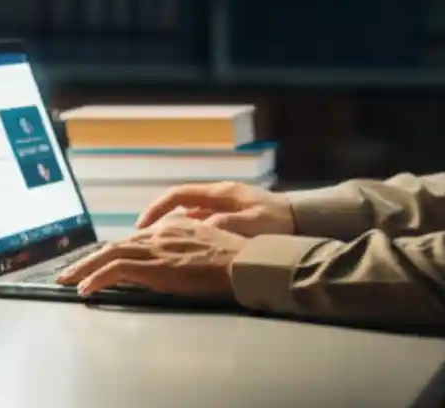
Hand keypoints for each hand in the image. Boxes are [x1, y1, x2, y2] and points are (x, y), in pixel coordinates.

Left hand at [56, 217, 246, 296]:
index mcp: (171, 228)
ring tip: (67, 280)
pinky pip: (115, 270)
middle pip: (115, 245)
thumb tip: (177, 254)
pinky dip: (96, 278)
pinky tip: (84, 289)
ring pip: (109, 255)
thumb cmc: (234, 258)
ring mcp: (154, 249)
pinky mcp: (153, 267)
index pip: (133, 239)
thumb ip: (188, 243)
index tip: (97, 261)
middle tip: (68, 271)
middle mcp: (158, 234)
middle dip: (89, 259)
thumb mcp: (208, 241)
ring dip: (84, 268)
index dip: (112, 251)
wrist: (242, 262)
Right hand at [135, 181, 295, 236]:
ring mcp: (224, 204)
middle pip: (179, 203)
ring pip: (189, 213)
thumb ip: (224, 225)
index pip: (178, 195)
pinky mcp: (231, 215)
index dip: (157, 209)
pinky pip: (201, 221)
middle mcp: (218, 195)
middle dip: (158, 219)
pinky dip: (188, 232)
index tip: (142, 227)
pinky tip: (184, 249)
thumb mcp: (251, 224)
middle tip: (142, 240)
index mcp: (220, 194)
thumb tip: (198, 229)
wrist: (302, 218)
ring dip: (172, 227)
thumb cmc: (277, 222)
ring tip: (158, 247)